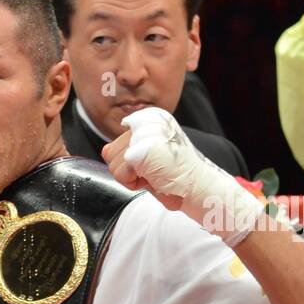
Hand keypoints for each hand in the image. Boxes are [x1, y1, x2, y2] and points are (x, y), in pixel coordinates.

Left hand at [102, 107, 263, 244]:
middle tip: (152, 172)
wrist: (199, 186)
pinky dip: (133, 183)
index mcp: (148, 118)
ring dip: (130, 178)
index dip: (128, 165)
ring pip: (112, 165)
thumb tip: (104, 150)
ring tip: (154, 174)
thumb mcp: (150, 153)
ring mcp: (143, 134)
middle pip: (108, 155)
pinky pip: (120, 174)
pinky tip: (153, 178)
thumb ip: (129, 147)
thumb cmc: (175, 174)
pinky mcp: (140, 149)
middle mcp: (145, 120)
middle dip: (127, 171)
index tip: (151, 166)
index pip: (112, 147)